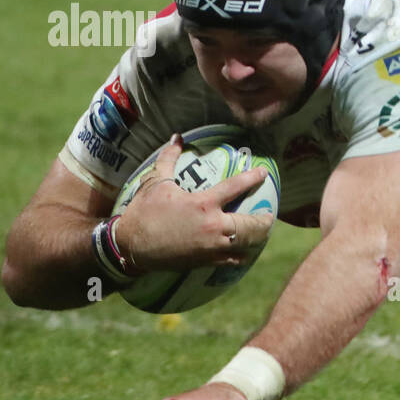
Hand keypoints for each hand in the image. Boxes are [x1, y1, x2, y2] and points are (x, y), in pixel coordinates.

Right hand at [116, 133, 273, 273]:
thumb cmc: (143, 212)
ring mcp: (212, 247)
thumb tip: (176, 137)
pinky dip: (242, 253)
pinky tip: (245, 249)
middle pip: (252, 224)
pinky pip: (234, 259)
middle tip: (269, 213)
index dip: (253, 178)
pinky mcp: (208, 262)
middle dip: (265, 219)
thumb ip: (169, 158)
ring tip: (262, 231)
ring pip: (248, 244)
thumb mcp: (155, 182)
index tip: (264, 173)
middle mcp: (213, 226)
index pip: (236, 187)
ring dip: (258, 237)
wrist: (131, 247)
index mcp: (203, 204)